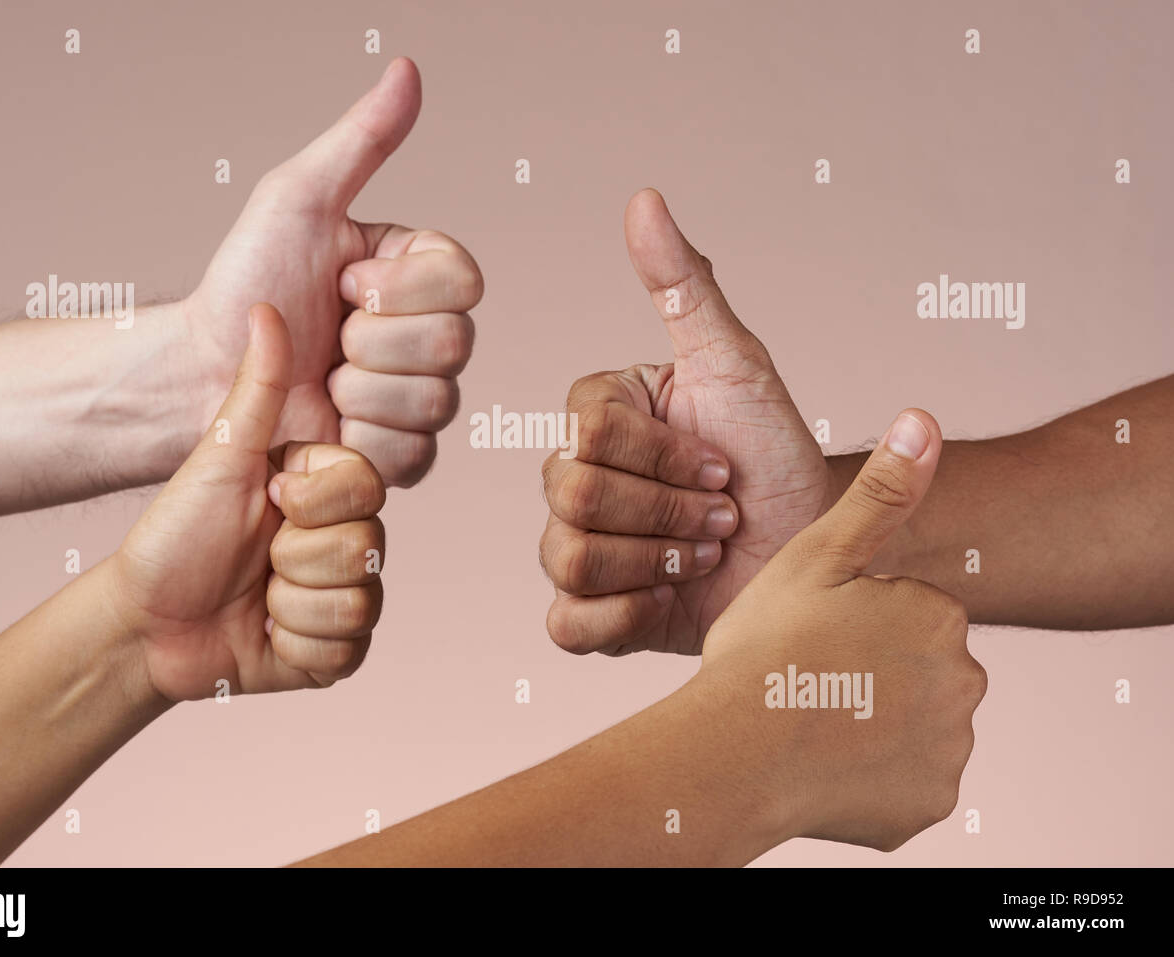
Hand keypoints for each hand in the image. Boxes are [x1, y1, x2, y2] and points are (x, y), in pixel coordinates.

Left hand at [109, 303, 385, 702]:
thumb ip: (259, 388)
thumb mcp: (221, 457)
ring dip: (290, 604)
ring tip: (256, 599)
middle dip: (294, 559)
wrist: (144, 622)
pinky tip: (263, 635)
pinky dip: (293, 647)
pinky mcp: (334, 652)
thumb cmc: (176, 534)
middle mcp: (346, 540)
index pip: (368, 488)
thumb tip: (263, 310)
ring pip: (358, 604)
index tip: (269, 500)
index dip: (314, 502)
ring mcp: (344, 597)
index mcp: (328, 489)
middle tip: (256, 557)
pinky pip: (345, 653)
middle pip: (367, 550)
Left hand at [183, 57, 481, 486]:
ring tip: (321, 382)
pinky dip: (359, 442)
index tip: (342, 282)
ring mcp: (420, 398)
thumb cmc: (246, 284)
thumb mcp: (299, 198)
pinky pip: (414, 455)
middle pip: (455, 346)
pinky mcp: (400, 456)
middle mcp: (431, 335)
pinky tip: (327, 425)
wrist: (205, 377)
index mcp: (419, 275)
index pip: (465, 283)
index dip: (399, 289)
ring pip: (434, 403)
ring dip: (361, 393)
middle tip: (327, 337)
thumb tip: (407, 70)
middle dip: (372, 344)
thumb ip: (362, 140)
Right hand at [540, 188, 826, 654]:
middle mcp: (573, 477)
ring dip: (659, 560)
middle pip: (573, 497)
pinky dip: (628, 616)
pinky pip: (568, 625)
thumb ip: (685, 287)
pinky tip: (673, 597)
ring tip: (705, 552)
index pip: (587, 433)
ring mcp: (574, 547)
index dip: (663, 457)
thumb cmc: (777, 457)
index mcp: (598, 416)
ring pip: (568, 558)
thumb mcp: (738, 366)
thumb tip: (644, 199)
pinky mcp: (587, 615)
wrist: (815, 555)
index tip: (721, 463)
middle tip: (722, 514)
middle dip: (669, 512)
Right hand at [699, 409, 986, 852]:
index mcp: (938, 615)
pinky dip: (873, 777)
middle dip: (873, 673)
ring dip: (873, 724)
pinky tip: (827, 764)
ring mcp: (949, 750)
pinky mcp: (927, 802)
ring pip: (913, 726)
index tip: (811, 637)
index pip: (908, 613)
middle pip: (919, 670)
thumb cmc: (766, 650)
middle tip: (810, 678)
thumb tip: (924, 420)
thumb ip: (881, 492)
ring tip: (812, 721)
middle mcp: (964, 682)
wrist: (736, 755)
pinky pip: (905, 782)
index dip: (853, 622)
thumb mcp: (818, 556)